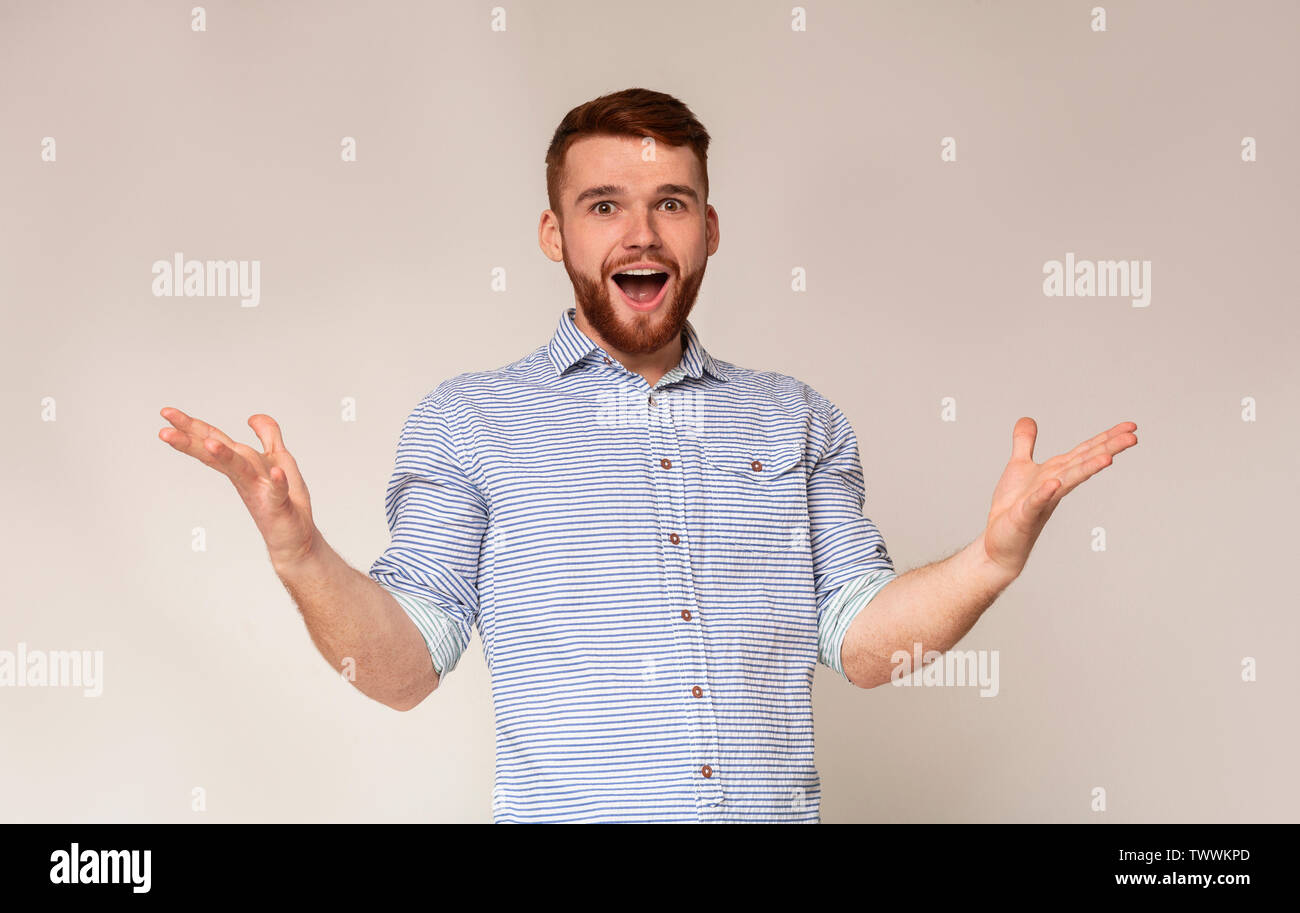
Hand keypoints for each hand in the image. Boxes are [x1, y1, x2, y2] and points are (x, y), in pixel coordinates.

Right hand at [158, 407, 319, 570]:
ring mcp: (260, 491)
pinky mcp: (279, 505)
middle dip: (191, 442)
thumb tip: (253, 417)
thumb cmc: (285, 499)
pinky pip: (278, 491)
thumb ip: (268, 436)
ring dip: (227, 457)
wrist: (296, 539)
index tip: (166, 413)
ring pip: (241, 470)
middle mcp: (245, 477)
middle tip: (163, 432)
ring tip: (210, 445)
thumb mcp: (279, 458)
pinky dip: (277, 481)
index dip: (190, 426)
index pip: (211, 441)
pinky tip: (275, 472)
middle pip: (216, 455)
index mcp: (241, 464)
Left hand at [982, 417, 1137, 578]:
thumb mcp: (1018, 466)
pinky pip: (1035, 502)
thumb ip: (1024, 442)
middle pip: (1084, 463)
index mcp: (1057, 471)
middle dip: (1108, 450)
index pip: (1085, 451)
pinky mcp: (1025, 515)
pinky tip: (1054, 484)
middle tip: (1134, 437)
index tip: (1131, 426)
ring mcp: (1042, 500)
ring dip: (1087, 470)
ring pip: (1068, 481)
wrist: (1000, 541)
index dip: (1106, 437)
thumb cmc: (1013, 505)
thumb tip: (1027, 418)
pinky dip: (1044, 492)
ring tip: (1108, 458)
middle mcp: (1056, 484)